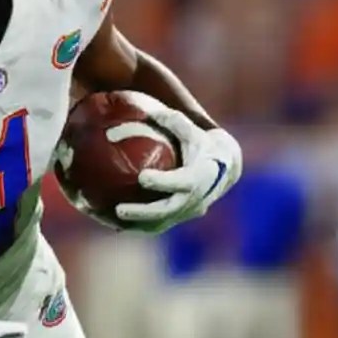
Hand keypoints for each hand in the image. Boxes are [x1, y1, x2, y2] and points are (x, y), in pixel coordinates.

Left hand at [114, 108, 242, 232]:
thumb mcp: (192, 131)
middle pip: (168, 210)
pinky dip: (140, 226)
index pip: (181, 182)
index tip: (142, 177)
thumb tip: (149, 112)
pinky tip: (116, 224)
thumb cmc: (202, 145)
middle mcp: (194, 199)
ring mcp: (188, 211)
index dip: (162, 182)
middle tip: (119, 210)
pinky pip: (159, 225)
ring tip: (112, 219)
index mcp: (199, 176)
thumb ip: (173, 121)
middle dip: (144, 212)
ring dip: (138, 223)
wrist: (224, 168)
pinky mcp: (181, 217)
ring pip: (162, 223)